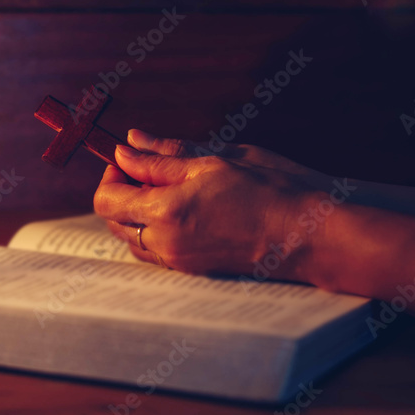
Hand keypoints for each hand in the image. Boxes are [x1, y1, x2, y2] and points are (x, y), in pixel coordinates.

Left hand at [93, 129, 329, 280]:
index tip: (128, 159)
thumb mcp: (214, 160)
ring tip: (169, 189)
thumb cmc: (268, 190)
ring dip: (136, 213)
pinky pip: (154, 252)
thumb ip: (163, 156)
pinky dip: (154, 231)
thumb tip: (128, 145)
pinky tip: (183, 210)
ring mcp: (178, 261)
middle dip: (122, 193)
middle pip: (114, 221)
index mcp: (165, 212)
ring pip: (132, 239)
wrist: (308, 234)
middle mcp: (165, 242)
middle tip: (149, 169)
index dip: (111, 175)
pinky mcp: (193, 270)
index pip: (106, 199)